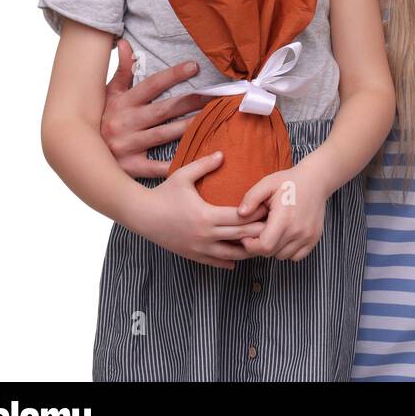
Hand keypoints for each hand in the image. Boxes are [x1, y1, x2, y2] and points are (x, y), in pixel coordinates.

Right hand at [100, 39, 211, 178]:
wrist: (79, 154)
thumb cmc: (100, 120)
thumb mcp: (108, 95)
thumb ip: (121, 71)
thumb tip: (125, 44)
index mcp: (122, 103)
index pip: (151, 85)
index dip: (173, 75)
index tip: (194, 66)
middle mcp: (124, 123)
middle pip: (163, 109)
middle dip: (190, 101)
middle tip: (215, 95)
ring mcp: (127, 145)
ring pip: (163, 134)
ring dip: (187, 127)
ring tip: (211, 120)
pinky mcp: (130, 166)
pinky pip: (156, 166)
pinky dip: (174, 164)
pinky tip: (194, 157)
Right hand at [132, 152, 267, 268]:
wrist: (140, 215)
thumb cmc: (163, 193)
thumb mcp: (183, 175)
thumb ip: (205, 164)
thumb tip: (223, 154)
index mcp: (206, 215)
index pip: (241, 217)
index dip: (258, 214)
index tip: (269, 209)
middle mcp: (205, 234)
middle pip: (241, 236)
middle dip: (259, 231)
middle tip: (274, 226)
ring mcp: (199, 247)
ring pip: (232, 255)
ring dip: (248, 250)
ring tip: (261, 243)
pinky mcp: (192, 255)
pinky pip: (215, 262)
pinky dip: (229, 261)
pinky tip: (239, 258)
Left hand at [237, 160, 331, 261]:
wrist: (316, 180)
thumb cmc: (290, 182)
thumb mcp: (267, 183)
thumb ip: (251, 198)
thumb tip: (240, 214)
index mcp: (285, 218)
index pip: (264, 247)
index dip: (251, 245)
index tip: (246, 235)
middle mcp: (298, 230)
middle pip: (271, 253)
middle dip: (260, 246)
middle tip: (259, 230)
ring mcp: (308, 236)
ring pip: (283, 256)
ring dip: (274, 249)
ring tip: (273, 232)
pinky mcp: (314, 238)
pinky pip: (296, 256)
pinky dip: (288, 251)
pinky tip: (285, 236)